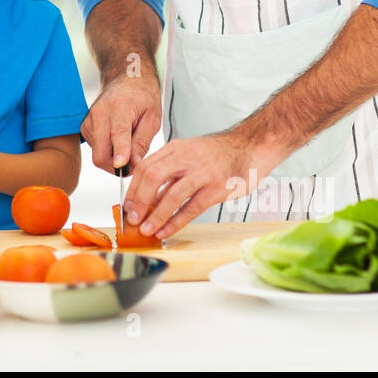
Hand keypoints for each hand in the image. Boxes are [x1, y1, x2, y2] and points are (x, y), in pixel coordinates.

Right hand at [80, 70, 161, 174]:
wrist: (126, 79)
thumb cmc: (142, 96)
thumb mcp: (152, 118)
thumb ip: (142, 143)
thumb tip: (134, 165)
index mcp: (119, 107)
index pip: (118, 134)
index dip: (120, 153)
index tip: (121, 167)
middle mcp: (99, 113)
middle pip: (100, 153)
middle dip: (115, 166)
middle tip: (132, 166)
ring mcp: (89, 120)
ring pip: (97, 154)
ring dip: (112, 158)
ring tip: (127, 144)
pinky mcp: (84, 127)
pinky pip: (95, 148)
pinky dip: (106, 151)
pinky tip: (117, 139)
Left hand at [123, 131, 276, 238]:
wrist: (251, 146)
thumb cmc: (219, 155)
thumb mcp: (189, 154)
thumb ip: (170, 170)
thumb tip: (148, 196)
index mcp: (175, 149)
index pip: (145, 167)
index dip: (133, 189)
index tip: (126, 205)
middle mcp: (186, 158)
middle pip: (153, 178)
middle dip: (139, 201)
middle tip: (132, 219)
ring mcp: (202, 172)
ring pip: (172, 195)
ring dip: (156, 215)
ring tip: (146, 229)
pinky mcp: (217, 187)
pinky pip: (192, 207)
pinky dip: (176, 221)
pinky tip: (167, 230)